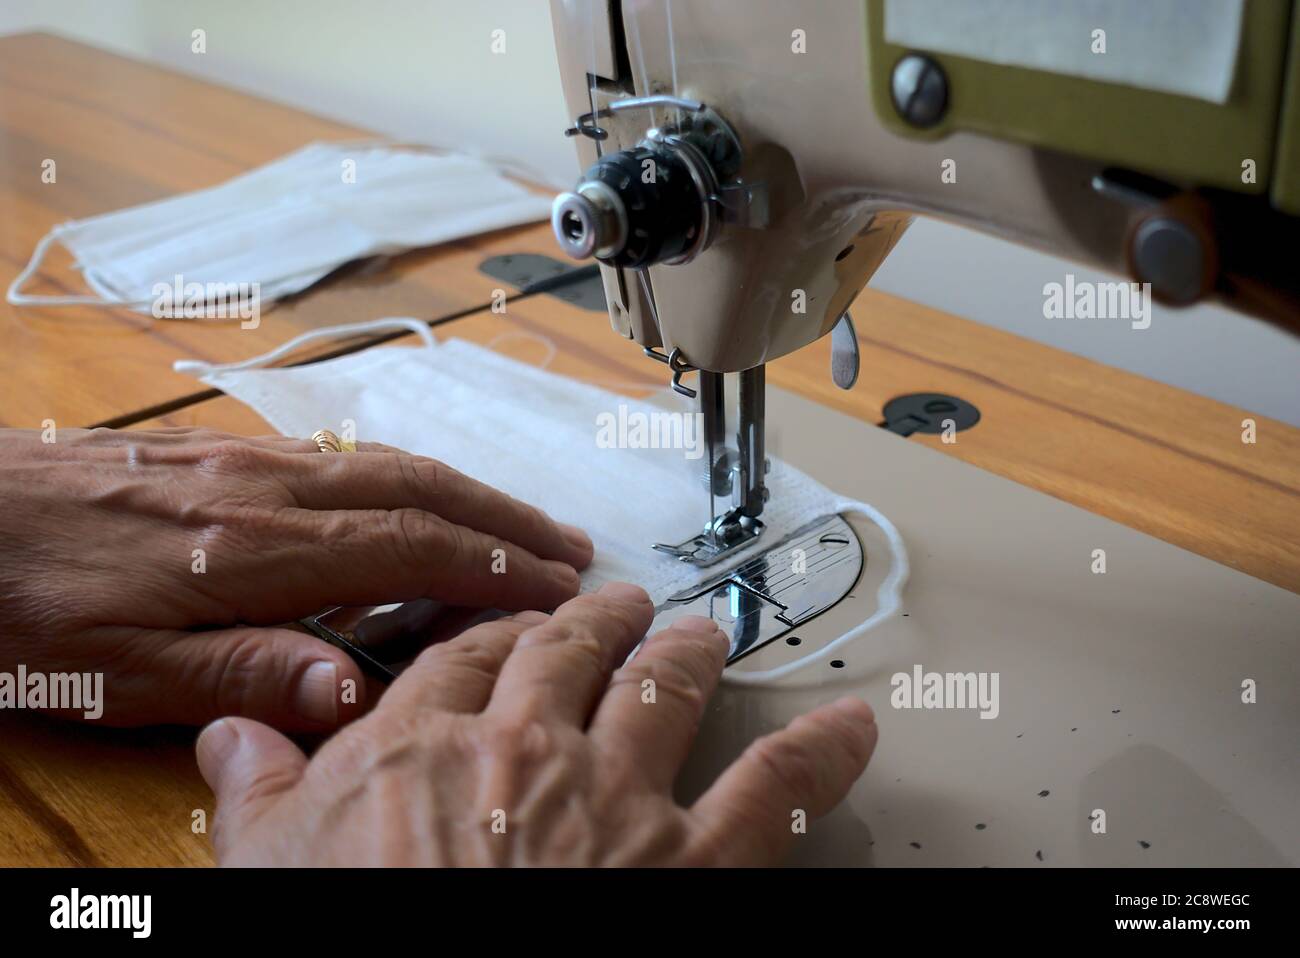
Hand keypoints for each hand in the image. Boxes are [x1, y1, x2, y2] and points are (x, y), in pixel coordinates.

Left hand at [0, 427, 590, 729]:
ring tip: (518, 520)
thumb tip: (355, 685)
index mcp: (255, 547)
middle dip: (505, 516)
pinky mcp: (220, 451)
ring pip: (386, 463)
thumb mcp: (116, 669)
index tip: (557, 586)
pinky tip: (416, 496)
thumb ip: (241, 673)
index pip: (411, 548)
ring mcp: (245, 460)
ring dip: (467, 491)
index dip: (495, 567)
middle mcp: (267, 489)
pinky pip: (342, 456)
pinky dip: (408, 475)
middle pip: (419, 489)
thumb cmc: (20, 600)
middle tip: (571, 545)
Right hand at [196, 583, 877, 865]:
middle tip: (616, 600)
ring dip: (687, 652)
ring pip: (664, 689)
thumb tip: (231, 731)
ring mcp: (618, 797)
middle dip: (596, 619)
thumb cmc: (355, 926)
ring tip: (702, 628)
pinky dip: (822, 752)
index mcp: (431, 740)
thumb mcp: (270, 865)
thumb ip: (259, 789)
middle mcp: (531, 746)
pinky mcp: (691, 861)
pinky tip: (852, 724)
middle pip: (569, 652)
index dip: (492, 633)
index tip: (510, 623)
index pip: (465, 657)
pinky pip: (775, 789)